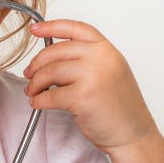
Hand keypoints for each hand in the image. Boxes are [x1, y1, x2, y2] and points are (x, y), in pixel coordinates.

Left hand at [23, 20, 157, 154]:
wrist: (133, 135)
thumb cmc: (120, 107)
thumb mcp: (110, 71)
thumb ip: (86, 58)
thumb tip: (50, 56)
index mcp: (106, 49)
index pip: (74, 28)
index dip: (50, 26)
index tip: (34, 29)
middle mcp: (101, 58)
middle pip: (55, 51)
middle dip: (36, 64)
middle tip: (30, 74)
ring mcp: (92, 77)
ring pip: (49, 72)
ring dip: (35, 83)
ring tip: (33, 91)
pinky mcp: (82, 97)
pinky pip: (49, 95)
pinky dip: (39, 100)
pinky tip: (38, 103)